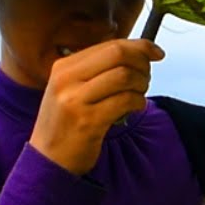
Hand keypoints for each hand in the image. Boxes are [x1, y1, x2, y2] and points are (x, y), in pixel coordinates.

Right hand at [30, 39, 164, 175]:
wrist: (48, 159)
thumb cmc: (66, 124)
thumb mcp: (70, 90)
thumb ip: (96, 71)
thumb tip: (137, 53)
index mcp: (64, 66)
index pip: (110, 45)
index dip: (140, 46)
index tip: (156, 53)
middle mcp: (67, 79)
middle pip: (118, 54)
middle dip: (142, 64)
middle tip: (146, 78)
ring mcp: (75, 100)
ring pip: (124, 76)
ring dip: (141, 84)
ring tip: (139, 95)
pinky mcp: (88, 121)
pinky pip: (125, 100)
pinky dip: (138, 102)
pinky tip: (135, 107)